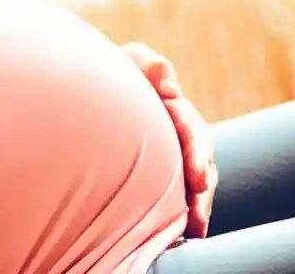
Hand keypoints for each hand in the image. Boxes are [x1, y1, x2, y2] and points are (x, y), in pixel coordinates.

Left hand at [122, 42, 217, 237]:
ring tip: (196, 230)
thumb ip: (149, 64)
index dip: (197, 154)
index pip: (192, 131)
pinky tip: (178, 234)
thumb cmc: (113, 71)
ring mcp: (175, 153)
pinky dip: (183, 211)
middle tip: (199, 215)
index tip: (199, 179)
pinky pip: (178, 193)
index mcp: (176, 109)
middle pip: (200, 162)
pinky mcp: (164, 171)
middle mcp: (182, 133)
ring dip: (198, 206)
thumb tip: (168, 82)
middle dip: (201, 188)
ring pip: (194, 181)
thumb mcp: (130, 61)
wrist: (93, 87)